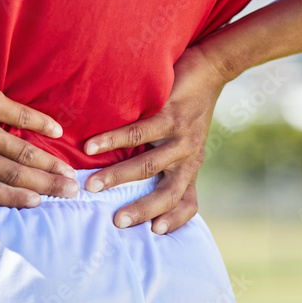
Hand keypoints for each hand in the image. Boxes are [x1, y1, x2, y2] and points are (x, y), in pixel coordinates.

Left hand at [0, 26, 79, 205]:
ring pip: (19, 152)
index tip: (31, 206)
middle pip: (7, 175)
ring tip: (70, 174)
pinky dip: (39, 124)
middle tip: (66, 195)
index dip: (7, 200)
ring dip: (47, 165)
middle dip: (39, 188)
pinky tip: (59, 132)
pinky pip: (20, 116)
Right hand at [81, 46, 225, 233]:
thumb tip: (129, 184)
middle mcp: (189, 157)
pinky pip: (138, 132)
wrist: (210, 69)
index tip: (154, 233)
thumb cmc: (188, 109)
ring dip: (117, 177)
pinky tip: (91, 145)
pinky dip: (112, 141)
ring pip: (148, 165)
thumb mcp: (184, 142)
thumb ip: (166, 163)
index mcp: (190, 167)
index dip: (175, 220)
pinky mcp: (171, 115)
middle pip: (168, 193)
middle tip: (116, 222)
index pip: (189, 203)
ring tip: (91, 186)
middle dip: (141, 209)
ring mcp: (181, 137)